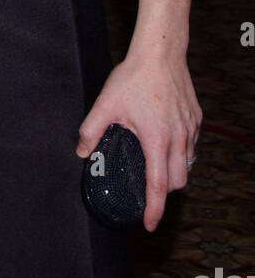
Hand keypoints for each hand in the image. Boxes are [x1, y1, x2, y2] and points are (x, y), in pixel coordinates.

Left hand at [75, 52, 201, 231]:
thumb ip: (91, 130)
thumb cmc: (134, 77)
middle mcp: (178, 139)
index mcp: (157, 140)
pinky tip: (167, 145)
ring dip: (175, 173)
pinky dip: (182, 154)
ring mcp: (190, 129)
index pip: (158, 186)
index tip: (150, 225)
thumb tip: (82, 152)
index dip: (155, 210)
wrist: (160, 52)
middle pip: (178, 181)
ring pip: (188, 165)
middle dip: (165, 192)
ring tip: (156, 168)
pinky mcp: (196, 119)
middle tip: (148, 191)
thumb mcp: (106, 104)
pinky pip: (192, 146)